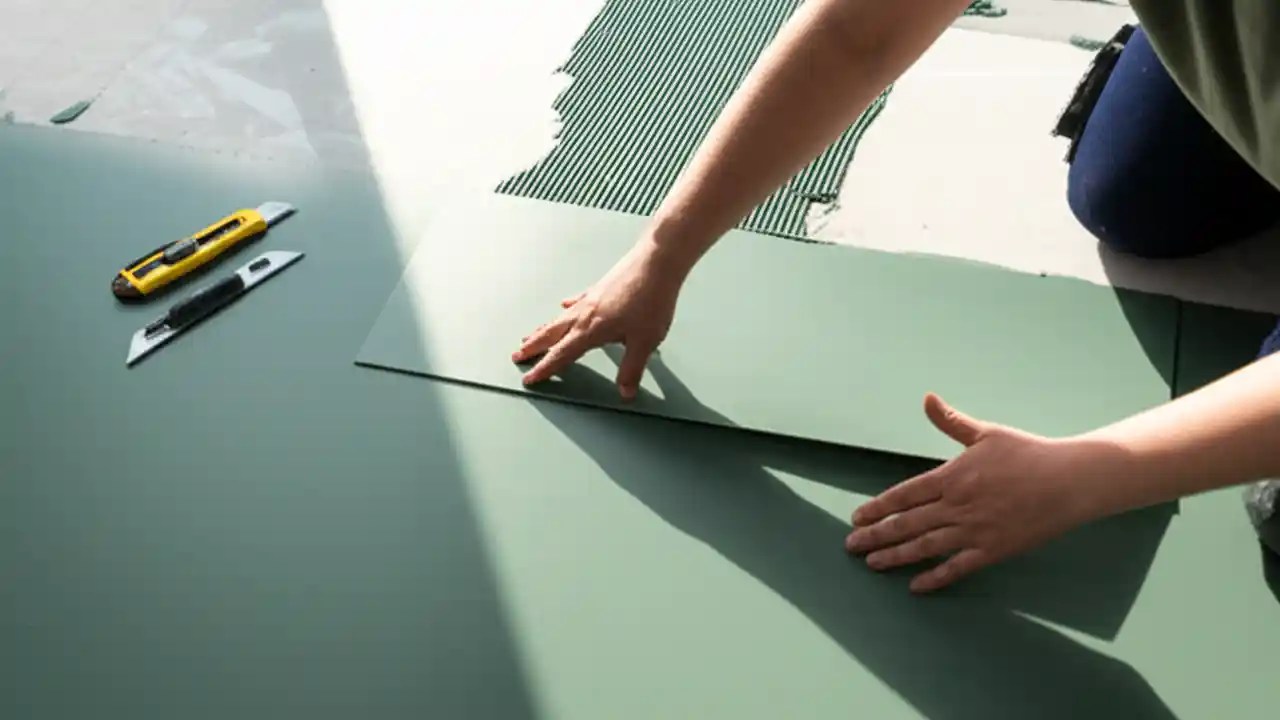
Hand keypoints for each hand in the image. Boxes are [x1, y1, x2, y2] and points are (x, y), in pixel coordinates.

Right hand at [512, 239, 684, 398]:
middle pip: (551, 334)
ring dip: (543, 330)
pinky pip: (576, 302)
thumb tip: (625, 392)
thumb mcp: (645, 341)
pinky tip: (564, 306)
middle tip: (517, 356)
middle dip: (533, 348)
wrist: (656, 262)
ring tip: (529, 337)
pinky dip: (566, 309)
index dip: (545, 369)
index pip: (561, 355)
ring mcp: (590, 299)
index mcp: (591, 330)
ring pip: (559, 318)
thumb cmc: (652, 300)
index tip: (529, 379)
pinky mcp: (599, 288)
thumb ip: (632, 368)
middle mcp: (584, 314)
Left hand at [846, 394, 1111, 592]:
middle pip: (907, 524)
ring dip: (896, 556)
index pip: (904, 495)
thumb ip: (951, 421)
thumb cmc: (1027, 453)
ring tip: (872, 563)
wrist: (1068, 481)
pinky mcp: (993, 550)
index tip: (857, 518)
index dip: (878, 508)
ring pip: (926, 547)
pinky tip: (915, 586)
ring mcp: (974, 530)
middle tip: (851, 546)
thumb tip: (927, 398)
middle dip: (876, 536)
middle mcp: (957, 506)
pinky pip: (958, 568)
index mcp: (952, 477)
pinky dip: (935, 578)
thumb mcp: (986, 434)